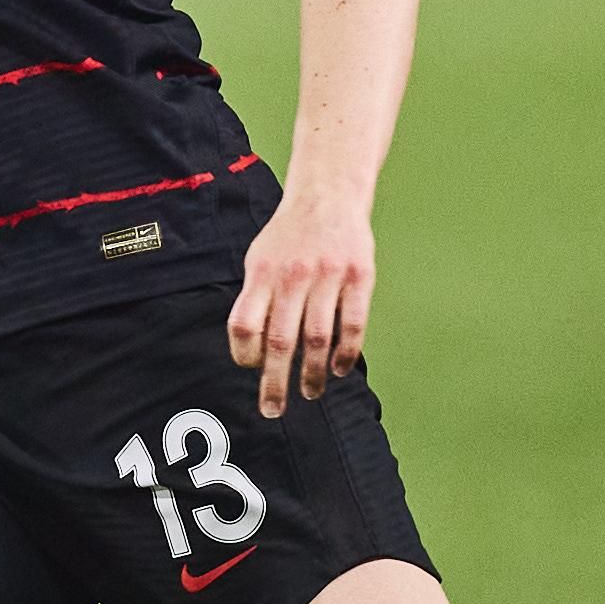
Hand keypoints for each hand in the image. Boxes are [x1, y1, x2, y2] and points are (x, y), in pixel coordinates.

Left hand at [226, 182, 375, 419]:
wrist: (328, 194)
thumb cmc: (288, 235)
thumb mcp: (259, 258)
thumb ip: (255, 299)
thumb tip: (250, 351)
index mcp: (262, 273)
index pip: (245, 325)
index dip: (244, 354)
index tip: (250, 370)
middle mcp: (293, 276)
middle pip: (280, 340)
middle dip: (275, 382)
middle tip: (273, 410)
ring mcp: (328, 275)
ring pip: (318, 338)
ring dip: (312, 373)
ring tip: (309, 393)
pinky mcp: (360, 276)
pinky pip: (353, 323)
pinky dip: (346, 352)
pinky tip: (338, 370)